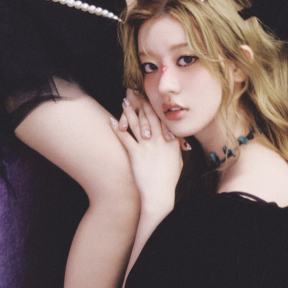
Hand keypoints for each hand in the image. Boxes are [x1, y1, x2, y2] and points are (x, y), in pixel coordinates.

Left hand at [112, 99, 182, 213]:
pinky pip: (124, 137)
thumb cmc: (168, 180)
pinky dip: (117, 128)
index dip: (153, 105)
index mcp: (170, 140)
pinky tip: (110, 120)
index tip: (148, 96)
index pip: (161, 118)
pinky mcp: (135, 154)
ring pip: (136, 124)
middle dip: (140, 102)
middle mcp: (159, 140)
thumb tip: (176, 141)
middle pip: (147, 116)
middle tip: (133, 92)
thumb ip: (176, 148)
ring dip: (128, 111)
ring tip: (123, 101)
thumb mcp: (176, 161)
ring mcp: (147, 146)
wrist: (159, 195)